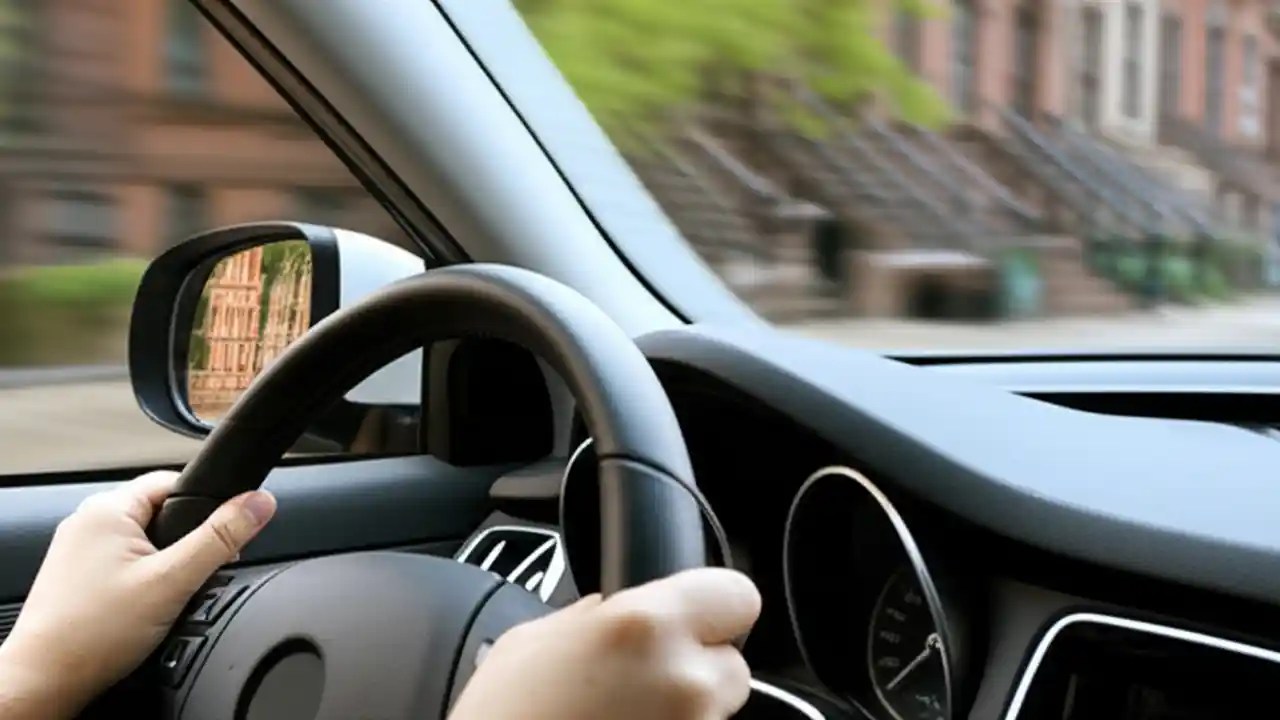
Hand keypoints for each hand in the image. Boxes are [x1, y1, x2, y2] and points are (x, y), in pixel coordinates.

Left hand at [0, 471, 275, 719]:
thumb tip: (259, 503)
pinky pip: (123, 564)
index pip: (175, 483)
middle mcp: (87, 522)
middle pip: (161, 514)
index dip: (206, 509)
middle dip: (185, 544)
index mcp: (108, 508)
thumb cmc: (92, 634)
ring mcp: (78, 550)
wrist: (44, 682)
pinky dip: (141, 582)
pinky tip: (140, 610)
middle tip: (188, 579)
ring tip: (160, 599)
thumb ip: (220, 538)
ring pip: (144, 542)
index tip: (220, 540)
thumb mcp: (173, 581)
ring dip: (162, 566)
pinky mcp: (75, 576)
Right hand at [449, 567, 760, 719]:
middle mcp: (682, 679)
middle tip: (643, 683)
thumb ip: (591, 616)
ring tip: (623, 718)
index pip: (738, 595)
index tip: (697, 619)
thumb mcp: (531, 641)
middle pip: (732, 665)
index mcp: (644, 624)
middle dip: (696, 671)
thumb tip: (614, 609)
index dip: (716, 608)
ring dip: (684, 711)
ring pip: (716, 713)